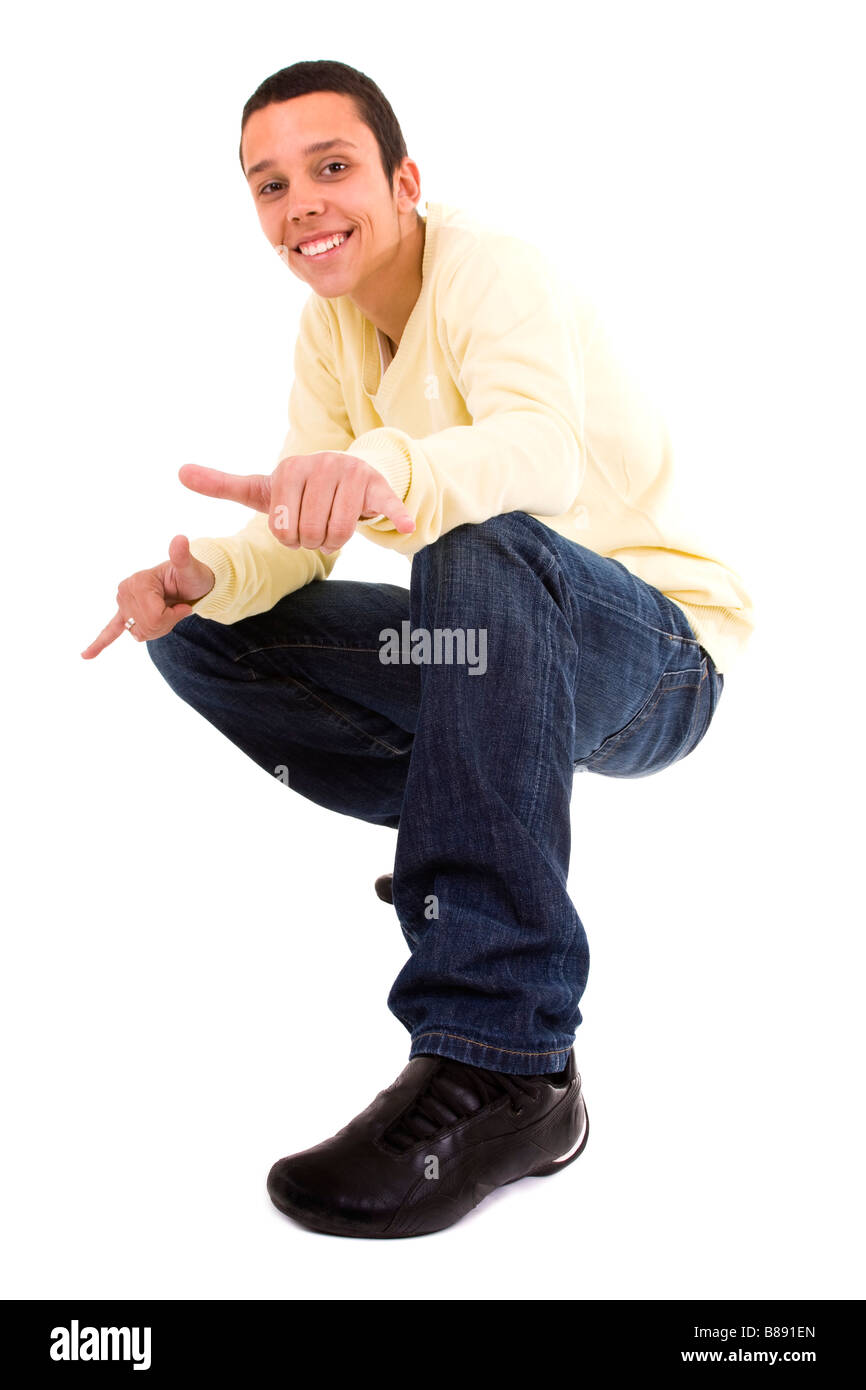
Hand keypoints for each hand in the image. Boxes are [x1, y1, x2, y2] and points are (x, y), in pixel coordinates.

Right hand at [80, 535, 214, 658]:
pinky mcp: (124, 612)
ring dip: (158, 629)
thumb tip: (180, 540)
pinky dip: (98, 644)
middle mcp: (126, 590)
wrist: (189, 582)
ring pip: (139, 634)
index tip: (183, 605)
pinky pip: (110, 630)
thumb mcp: (191, 568)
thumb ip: (183, 557)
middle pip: (147, 627)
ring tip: (166, 610)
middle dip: (167, 624)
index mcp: (139, 581)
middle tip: (177, 607)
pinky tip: (85, 655)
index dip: (173, 617)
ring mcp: (123, 602)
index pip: (154, 617)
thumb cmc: (192, 576)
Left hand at [177, 452, 414, 553]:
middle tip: (320, 522)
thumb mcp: (263, 489)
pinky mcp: (377, 485)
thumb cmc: (301, 491)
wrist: (349, 475)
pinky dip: (396, 516)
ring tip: (338, 520)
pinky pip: (385, 506)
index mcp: (287, 469)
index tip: (296, 521)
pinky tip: (407, 526)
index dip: (291, 538)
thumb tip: (179, 471)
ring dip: (339, 539)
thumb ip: (223, 484)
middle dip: (315, 540)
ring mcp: (350, 472)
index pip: (283, 531)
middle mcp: (319, 464)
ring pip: (340, 533)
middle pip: (311, 535)